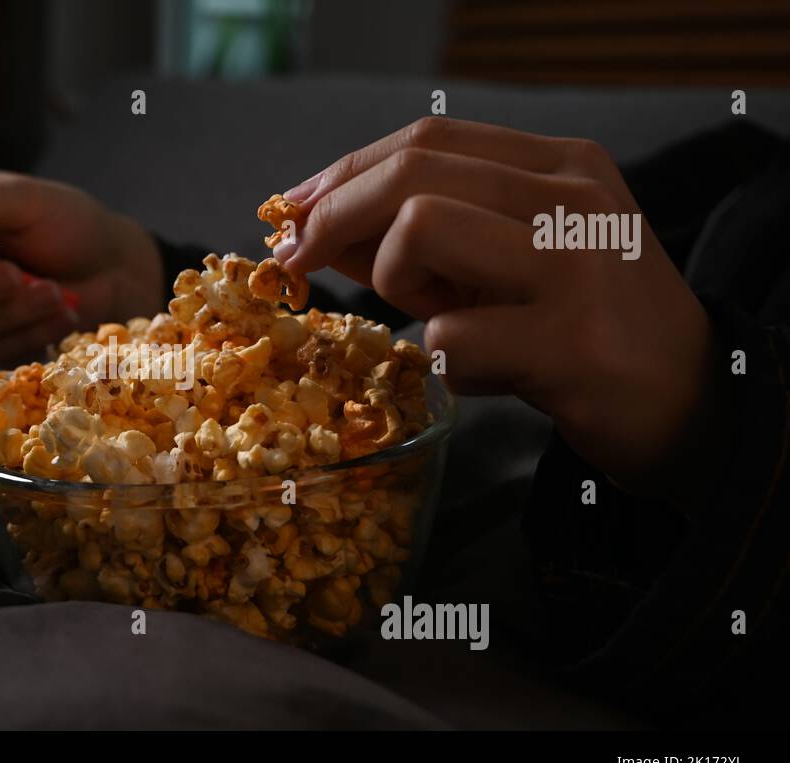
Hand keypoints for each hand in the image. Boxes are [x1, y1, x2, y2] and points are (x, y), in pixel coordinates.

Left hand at [275, 118, 721, 502]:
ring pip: (419, 231)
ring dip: (400, 286)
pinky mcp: (570, 342)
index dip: (343, 173)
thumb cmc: (583, 328)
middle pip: (411, 174)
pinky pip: (447, 337)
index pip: (427, 141)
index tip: (291, 213)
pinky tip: (490, 375)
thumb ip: (431, 234)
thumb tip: (317, 227)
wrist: (689, 404)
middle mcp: (572, 199)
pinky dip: (445, 363)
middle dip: (332, 219)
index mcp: (561, 166)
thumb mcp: (514, 259)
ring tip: (445, 321)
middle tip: (301, 264)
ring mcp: (575, 266)